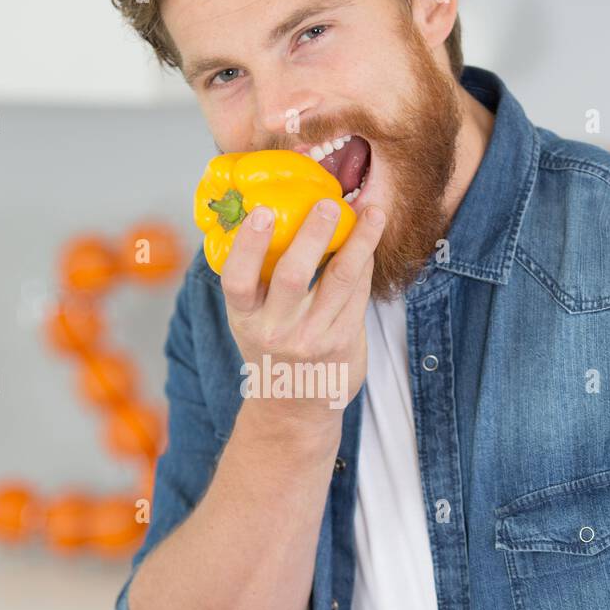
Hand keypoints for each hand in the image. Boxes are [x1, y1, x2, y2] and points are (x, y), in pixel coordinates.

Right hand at [220, 200, 385, 425]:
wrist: (293, 406)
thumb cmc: (270, 346)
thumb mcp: (250, 319)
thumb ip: (257, 279)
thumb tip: (269, 212)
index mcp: (244, 318)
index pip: (237, 280)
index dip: (248, 245)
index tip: (261, 211)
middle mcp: (275, 331)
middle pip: (293, 275)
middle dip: (312, 234)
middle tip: (328, 203)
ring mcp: (311, 339)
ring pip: (339, 280)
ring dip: (359, 242)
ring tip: (371, 212)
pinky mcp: (344, 343)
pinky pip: (358, 293)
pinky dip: (365, 262)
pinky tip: (370, 240)